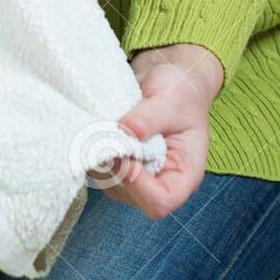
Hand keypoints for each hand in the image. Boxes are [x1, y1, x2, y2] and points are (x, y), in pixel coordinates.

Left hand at [91, 42, 223, 219]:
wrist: (169, 78)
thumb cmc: (180, 91)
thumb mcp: (171, 100)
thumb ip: (150, 118)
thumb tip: (126, 130)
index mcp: (185, 173)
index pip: (161, 201)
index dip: (139, 184)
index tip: (127, 154)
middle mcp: (161, 180)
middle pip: (132, 196)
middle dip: (118, 167)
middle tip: (112, 133)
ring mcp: (139, 175)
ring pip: (111, 184)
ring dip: (103, 158)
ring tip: (108, 127)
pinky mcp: (120, 165)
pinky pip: (100, 170)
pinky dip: (95, 152)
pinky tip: (100, 129)